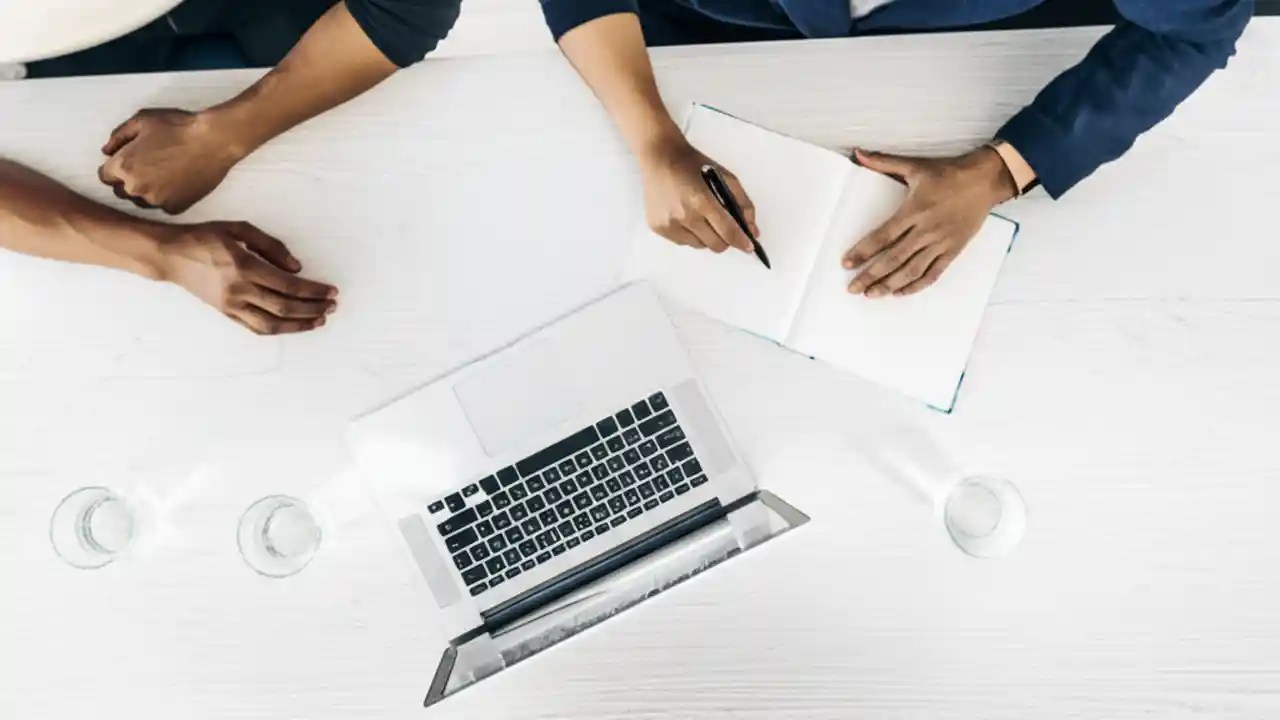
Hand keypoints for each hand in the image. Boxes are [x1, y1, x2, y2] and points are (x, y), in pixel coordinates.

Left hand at [98, 108, 245, 213]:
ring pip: (141, 202)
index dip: (114, 167)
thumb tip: (106, 151)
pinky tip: (175, 183)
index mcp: (124, 167)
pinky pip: (161, 207)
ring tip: (161, 175)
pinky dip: (165, 197)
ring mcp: (156, 201)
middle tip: (146, 167)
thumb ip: (118, 136)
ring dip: (145, 191)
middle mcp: (136, 188)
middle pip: (120, 191)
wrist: (214, 141)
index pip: (104, 176)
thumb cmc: (177, 126)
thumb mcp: (142, 120)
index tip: (127, 161)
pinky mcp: (175, 208)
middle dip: (127, 181)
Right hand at [152, 221, 337, 334]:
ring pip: (272, 324)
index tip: (331, 291)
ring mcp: (231, 305)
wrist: (170, 255)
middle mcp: (239, 290)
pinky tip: (293, 326)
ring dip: (299, 325)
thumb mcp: (239, 229)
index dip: (314, 291)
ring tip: (319, 320)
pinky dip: (278, 329)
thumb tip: (298, 268)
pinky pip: (256, 327)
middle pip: (285, 307)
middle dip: (313, 308)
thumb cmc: (205, 237)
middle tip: (332, 306)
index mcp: (245, 267)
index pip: (289, 286)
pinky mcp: (226, 313)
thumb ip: (271, 246)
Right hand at [638, 137, 758, 253]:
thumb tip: (752, 229)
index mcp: (701, 200)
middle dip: (726, 240)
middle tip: (726, 229)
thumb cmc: (692, 164)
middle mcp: (684, 215)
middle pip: (715, 245)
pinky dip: (690, 234)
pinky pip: (683, 242)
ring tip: (701, 216)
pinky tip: (686, 216)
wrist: (660, 157)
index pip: (727, 232)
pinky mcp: (658, 228)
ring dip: (706, 237)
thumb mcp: (724, 176)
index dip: (741, 242)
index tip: (749, 247)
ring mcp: (669, 224)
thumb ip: (742, 203)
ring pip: (699, 246)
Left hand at [844, 147, 1016, 297]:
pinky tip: (901, 292)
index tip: (846, 263)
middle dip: (871, 275)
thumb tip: (858, 153)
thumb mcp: (915, 166)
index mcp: (914, 210)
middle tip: (853, 288)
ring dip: (890, 284)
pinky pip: (934, 273)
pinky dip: (917, 285)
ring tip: (873, 294)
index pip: (882, 236)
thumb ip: (883, 162)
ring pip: (912, 270)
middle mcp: (926, 230)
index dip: (863, 252)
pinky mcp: (953, 250)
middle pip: (893, 259)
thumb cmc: (949, 173)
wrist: (985, 180)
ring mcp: (941, 243)